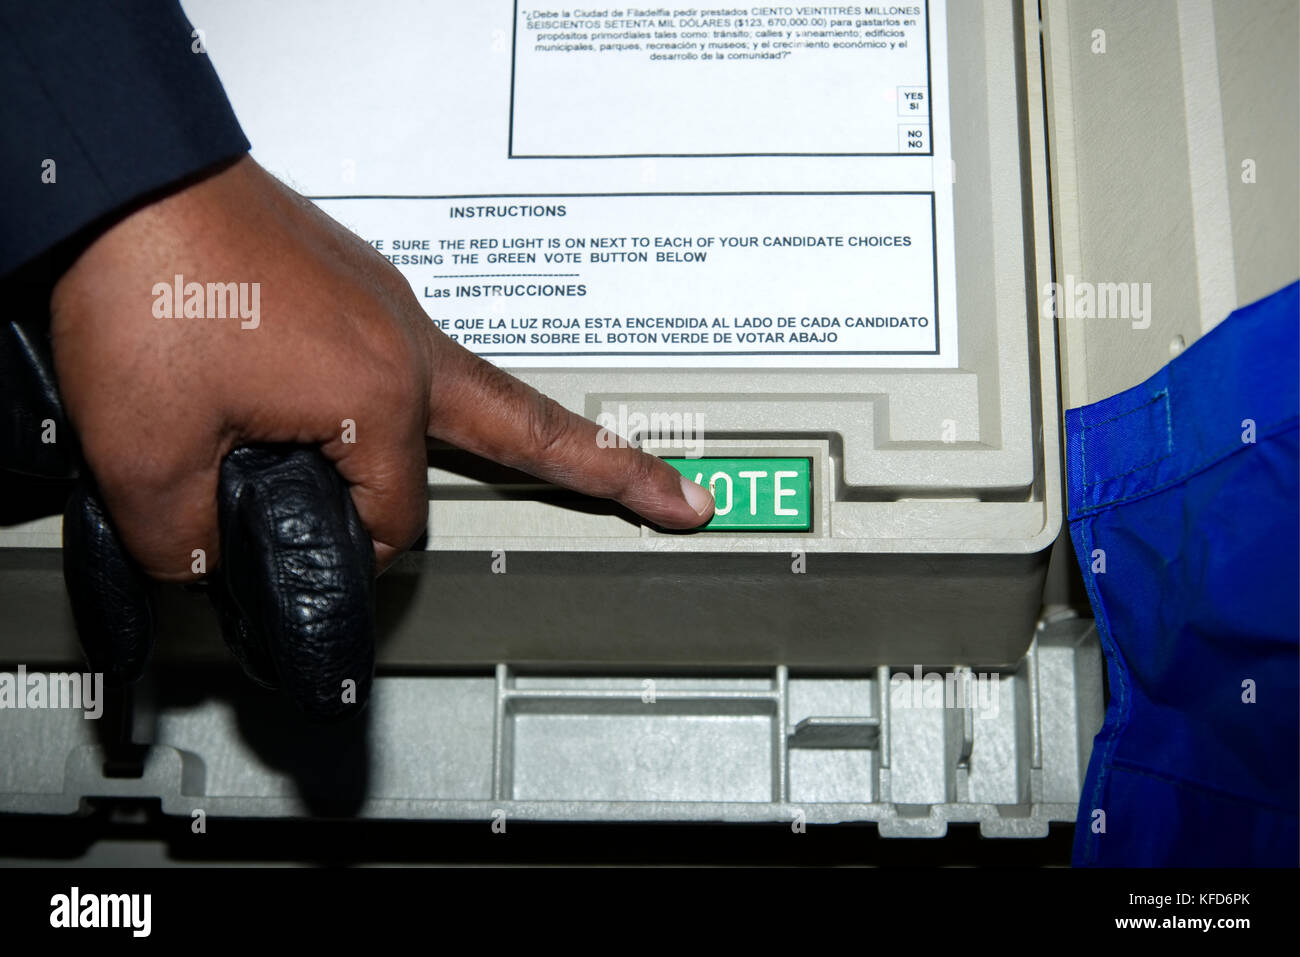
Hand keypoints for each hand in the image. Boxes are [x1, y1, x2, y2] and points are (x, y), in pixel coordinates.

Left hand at [48, 155, 714, 582]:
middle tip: (681, 502)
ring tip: (584, 459)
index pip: (394, 523)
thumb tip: (207, 557)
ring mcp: (391, 305)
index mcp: (380, 396)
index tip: (303, 559)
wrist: (124, 172)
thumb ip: (190, 540)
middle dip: (619, 472)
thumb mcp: (145, 451)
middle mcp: (407, 344)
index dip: (350, 553)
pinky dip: (424, 392)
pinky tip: (385, 404)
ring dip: (526, 427)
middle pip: (536, 428)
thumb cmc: (147, 278)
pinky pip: (415, 355)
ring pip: (480, 386)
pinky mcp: (359, 284)